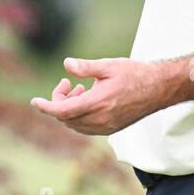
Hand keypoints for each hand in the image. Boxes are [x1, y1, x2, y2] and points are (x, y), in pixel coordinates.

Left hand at [30, 56, 171, 135]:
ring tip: (80, 90)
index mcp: (98, 102)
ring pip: (75, 125)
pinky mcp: (111, 129)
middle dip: (59, 102)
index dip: (46, 107)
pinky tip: (88, 100)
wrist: (159, 89)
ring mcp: (106, 127)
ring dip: (69, 109)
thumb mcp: (109, 65)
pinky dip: (79, 116)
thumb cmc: (135, 74)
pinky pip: (86, 128)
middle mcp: (101, 119)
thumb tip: (66, 64)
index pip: (63, 111)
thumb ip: (86, 67)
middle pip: (66, 118)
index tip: (34, 101)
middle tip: (67, 83)